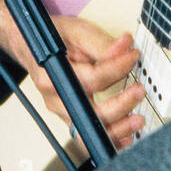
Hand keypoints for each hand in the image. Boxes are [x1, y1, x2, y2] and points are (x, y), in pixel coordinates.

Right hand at [27, 16, 144, 149]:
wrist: (31, 45)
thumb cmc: (53, 38)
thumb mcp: (77, 31)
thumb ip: (101, 42)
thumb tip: (125, 48)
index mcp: (54, 72)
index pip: (93, 78)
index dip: (118, 68)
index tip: (133, 57)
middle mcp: (55, 96)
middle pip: (90, 112)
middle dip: (121, 105)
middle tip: (139, 90)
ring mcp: (61, 110)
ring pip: (88, 131)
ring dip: (116, 129)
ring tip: (137, 120)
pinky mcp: (69, 117)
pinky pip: (88, 136)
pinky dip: (107, 139)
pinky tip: (124, 138)